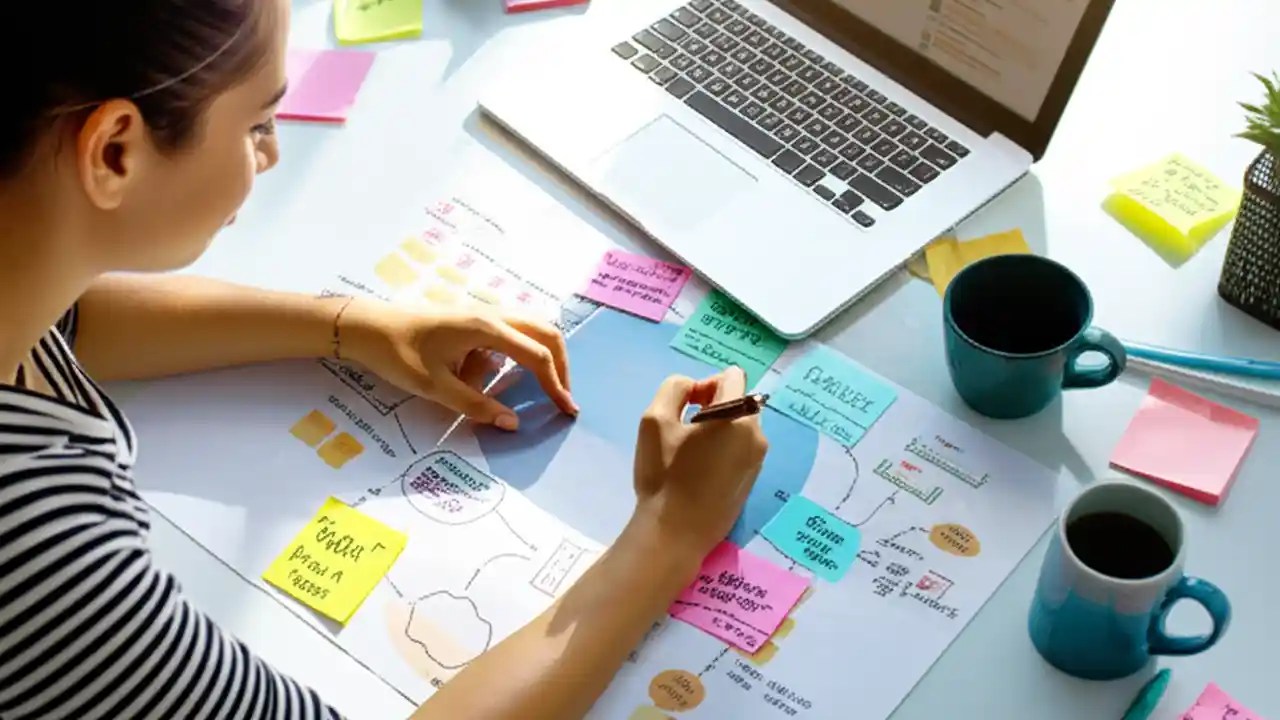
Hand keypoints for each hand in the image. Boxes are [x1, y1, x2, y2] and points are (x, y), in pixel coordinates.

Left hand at [339, 298, 576, 429]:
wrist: (368, 326)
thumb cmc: (397, 353)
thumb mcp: (433, 387)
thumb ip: (475, 405)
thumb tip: (512, 423)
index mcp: (486, 328)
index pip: (537, 354)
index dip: (556, 383)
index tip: (566, 409)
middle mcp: (492, 314)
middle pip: (546, 332)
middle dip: (561, 365)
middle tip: (562, 397)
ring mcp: (484, 313)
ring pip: (532, 327)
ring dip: (545, 354)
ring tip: (545, 386)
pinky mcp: (476, 319)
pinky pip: (514, 331)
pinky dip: (525, 350)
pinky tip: (510, 374)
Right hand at [630, 367, 768, 558]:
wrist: (675, 534)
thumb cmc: (663, 476)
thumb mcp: (654, 420)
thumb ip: (674, 388)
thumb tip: (693, 388)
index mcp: (737, 416)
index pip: (731, 377)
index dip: (705, 383)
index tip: (686, 407)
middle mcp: (757, 435)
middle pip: (738, 400)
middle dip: (712, 406)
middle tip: (683, 430)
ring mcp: (758, 461)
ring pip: (739, 426)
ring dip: (717, 428)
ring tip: (689, 453)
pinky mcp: (752, 481)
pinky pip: (740, 450)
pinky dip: (723, 450)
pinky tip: (699, 471)